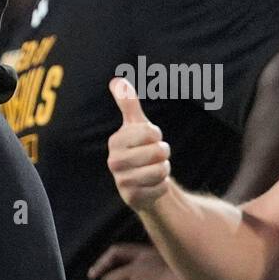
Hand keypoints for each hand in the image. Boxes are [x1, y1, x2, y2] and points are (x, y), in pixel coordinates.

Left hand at [84, 243, 204, 279]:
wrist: (215, 270)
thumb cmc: (212, 266)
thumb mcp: (190, 260)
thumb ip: (177, 265)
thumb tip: (180, 279)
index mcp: (151, 251)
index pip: (118, 252)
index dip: (103, 263)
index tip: (93, 274)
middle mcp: (140, 264)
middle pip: (108, 278)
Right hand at [107, 77, 172, 211]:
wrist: (141, 182)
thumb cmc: (139, 149)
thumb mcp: (136, 126)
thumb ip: (127, 103)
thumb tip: (116, 81)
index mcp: (116, 142)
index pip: (149, 132)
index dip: (156, 135)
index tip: (150, 139)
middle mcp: (114, 162)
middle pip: (157, 152)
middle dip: (163, 153)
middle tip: (155, 156)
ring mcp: (121, 181)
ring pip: (159, 171)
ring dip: (163, 170)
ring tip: (154, 170)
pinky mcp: (131, 199)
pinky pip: (160, 188)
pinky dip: (162, 186)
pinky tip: (152, 186)